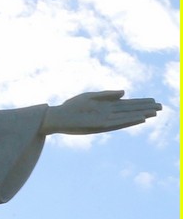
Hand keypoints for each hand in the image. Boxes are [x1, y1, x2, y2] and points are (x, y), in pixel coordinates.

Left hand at [42, 90, 161, 134]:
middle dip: (145, 109)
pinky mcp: (98, 125)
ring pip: (126, 117)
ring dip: (140, 115)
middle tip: (162, 107)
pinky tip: (139, 119)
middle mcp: (107, 114)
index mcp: (106, 107)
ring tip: (154, 113)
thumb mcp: (90, 97)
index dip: (141, 103)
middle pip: (130, 111)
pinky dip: (128, 121)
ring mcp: (104, 120)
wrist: (56, 117)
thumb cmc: (70, 107)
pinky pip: (117, 123)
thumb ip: (107, 95)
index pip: (128, 104)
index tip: (154, 101)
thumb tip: (124, 93)